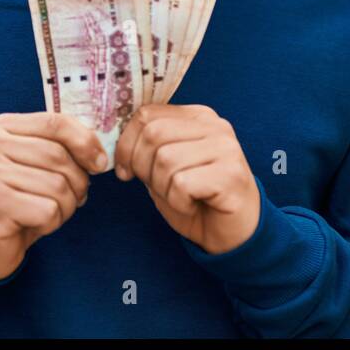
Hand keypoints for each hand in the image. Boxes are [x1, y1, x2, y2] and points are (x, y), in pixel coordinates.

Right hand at [0, 111, 108, 279]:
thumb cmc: (17, 200)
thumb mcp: (37, 164)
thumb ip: (61, 148)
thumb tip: (99, 156)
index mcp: (1, 127)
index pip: (56, 123)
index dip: (86, 142)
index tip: (99, 163)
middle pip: (59, 156)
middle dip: (78, 181)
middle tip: (72, 198)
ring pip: (57, 185)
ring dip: (66, 206)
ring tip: (49, 212)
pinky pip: (48, 210)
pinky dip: (53, 222)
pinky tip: (34, 224)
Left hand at [113, 103, 259, 254]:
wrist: (234, 234)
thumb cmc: (197, 200)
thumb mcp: (165, 167)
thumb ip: (147, 147)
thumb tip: (115, 142)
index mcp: (198, 117)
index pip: (147, 114)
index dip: (126, 144)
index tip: (127, 171)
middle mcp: (215, 125)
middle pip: (153, 134)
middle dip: (142, 168)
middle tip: (160, 188)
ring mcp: (227, 148)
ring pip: (165, 160)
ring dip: (163, 188)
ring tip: (180, 197)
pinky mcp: (231, 175)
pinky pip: (182, 184)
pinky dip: (178, 202)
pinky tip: (193, 205)